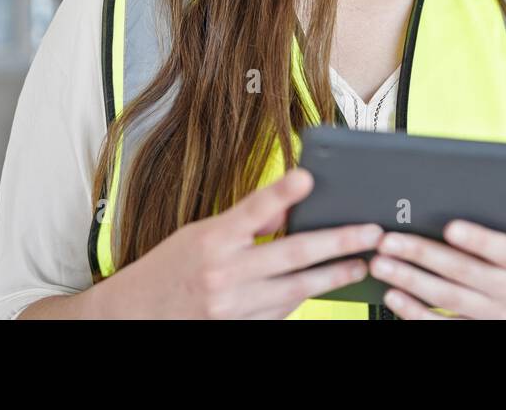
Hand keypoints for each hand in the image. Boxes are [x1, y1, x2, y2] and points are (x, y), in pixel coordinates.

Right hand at [94, 167, 381, 318]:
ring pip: (296, 289)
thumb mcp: (200, 234)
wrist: (135, 315)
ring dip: (334, 275)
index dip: (281, 192)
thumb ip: (244, 222)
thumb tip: (288, 206)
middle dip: (337, 243)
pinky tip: (327, 284)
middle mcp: (222, 273)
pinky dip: (305, 296)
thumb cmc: (170, 267)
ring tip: (362, 263)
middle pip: (291, 255)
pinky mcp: (238, 327)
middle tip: (370, 233)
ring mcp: (232, 306)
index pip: (252, 210)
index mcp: (211, 240)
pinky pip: (282, 311)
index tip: (308, 177)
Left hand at [370, 203, 505, 318]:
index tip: (450, 227)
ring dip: (410, 280)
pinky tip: (394, 296)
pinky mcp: (475, 329)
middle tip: (390, 241)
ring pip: (447, 297)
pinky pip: (442, 324)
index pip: (501, 249)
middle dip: (423, 254)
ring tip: (382, 264)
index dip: (476, 239)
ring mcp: (492, 313)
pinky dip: (415, 312)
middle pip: (463, 271)